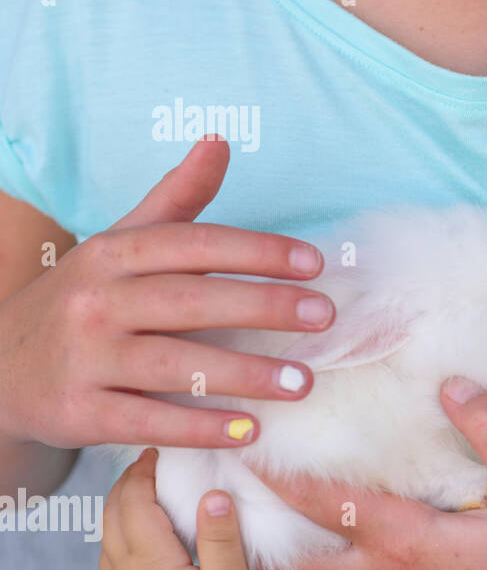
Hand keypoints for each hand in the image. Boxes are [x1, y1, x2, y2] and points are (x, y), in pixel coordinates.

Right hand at [0, 135, 334, 450]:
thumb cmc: (83, 300)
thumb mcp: (120, 243)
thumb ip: (176, 199)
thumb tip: (219, 140)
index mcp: (112, 253)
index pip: (194, 244)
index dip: (256, 251)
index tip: (315, 263)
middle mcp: (95, 301)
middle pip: (191, 300)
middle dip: (264, 306)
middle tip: (325, 316)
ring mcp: (84, 359)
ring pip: (174, 364)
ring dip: (243, 374)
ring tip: (302, 383)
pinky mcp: (78, 412)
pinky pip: (147, 420)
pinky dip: (199, 427)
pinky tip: (250, 429)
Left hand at [100, 448, 261, 569]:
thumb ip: (221, 540)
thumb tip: (213, 493)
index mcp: (151, 563)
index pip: (134, 501)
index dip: (144, 470)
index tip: (162, 450)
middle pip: (112, 514)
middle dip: (128, 482)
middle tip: (154, 462)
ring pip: (107, 537)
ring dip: (122, 507)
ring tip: (150, 492)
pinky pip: (112, 560)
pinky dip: (123, 533)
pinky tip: (148, 539)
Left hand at [258, 377, 486, 569]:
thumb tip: (454, 386)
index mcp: (407, 543)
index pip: (323, 503)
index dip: (279, 471)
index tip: (246, 439)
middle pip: (289, 563)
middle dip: (251, 527)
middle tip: (226, 488)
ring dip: (274, 556)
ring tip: (253, 518)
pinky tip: (315, 551)